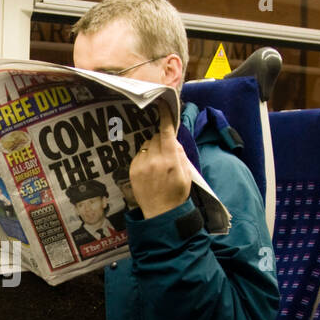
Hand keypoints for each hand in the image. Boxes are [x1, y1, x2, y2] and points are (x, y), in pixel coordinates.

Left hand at [128, 102, 191, 219]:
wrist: (161, 214)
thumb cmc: (177, 195)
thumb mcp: (186, 175)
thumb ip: (180, 155)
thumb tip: (173, 140)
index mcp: (171, 161)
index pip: (166, 133)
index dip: (165, 117)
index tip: (163, 105)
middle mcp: (155, 161)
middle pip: (156, 137)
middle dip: (162, 140)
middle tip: (166, 154)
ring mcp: (142, 165)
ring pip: (147, 145)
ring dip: (153, 149)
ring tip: (158, 165)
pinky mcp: (133, 170)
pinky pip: (139, 155)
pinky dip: (145, 158)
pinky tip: (150, 171)